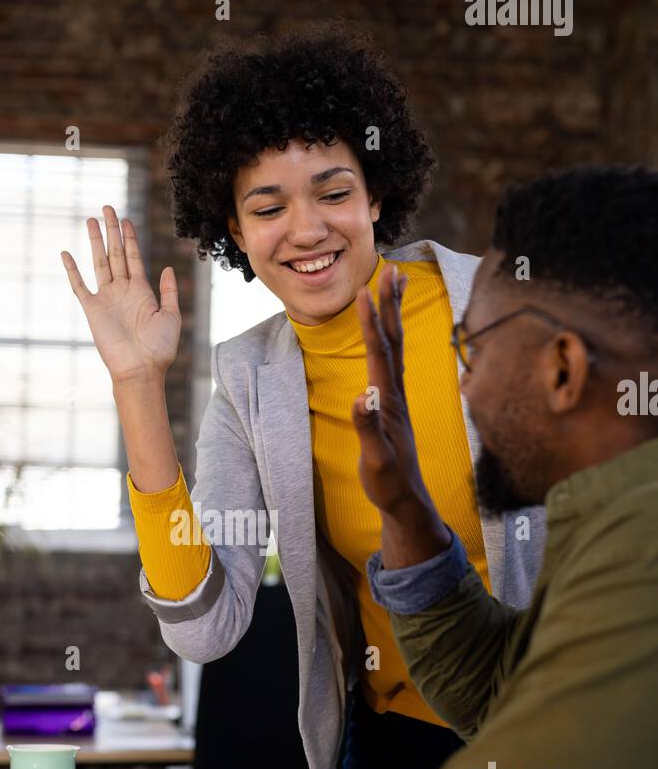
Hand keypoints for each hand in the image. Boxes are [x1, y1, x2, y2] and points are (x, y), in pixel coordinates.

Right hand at [61, 207, 180, 383]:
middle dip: (112, 230)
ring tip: (90, 220)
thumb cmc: (159, 349)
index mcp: (141, 291)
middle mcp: (122, 291)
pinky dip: (72, 270)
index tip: (126, 219)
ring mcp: (106, 298)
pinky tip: (65, 253)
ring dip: (95, 241)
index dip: (129, 238)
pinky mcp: (92, 310)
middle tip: (107, 208)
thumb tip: (167, 268)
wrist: (140, 369)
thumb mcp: (171, 316)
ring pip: (98, 262)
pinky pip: (79, 286)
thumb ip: (168, 291)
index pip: (133, 257)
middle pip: (115, 253)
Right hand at [350, 265, 428, 512]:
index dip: (370, 322)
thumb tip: (362, 398)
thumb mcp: (376, 460)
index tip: (364, 291)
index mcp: (388, 400)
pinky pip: (391, 359)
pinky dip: (389, 335)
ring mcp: (396, 397)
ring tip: (395, 285)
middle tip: (390, 269)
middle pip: (393, 339)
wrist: (406, 499)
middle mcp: (395, 392)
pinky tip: (386, 330)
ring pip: (396, 346)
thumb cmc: (388, 482)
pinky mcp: (393, 403)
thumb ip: (368, 428)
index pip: (378, 353)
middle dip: (391, 304)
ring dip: (394, 313)